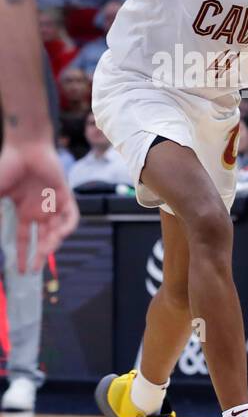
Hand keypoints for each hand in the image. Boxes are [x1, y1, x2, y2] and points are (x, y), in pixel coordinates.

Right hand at [0, 140, 78, 272]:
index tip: (20, 270)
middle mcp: (39, 209)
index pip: (24, 238)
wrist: (24, 146)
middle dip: (39, 255)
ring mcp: (53, 203)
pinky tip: (60, 234)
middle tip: (33, 269)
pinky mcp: (65, 194)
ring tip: (44, 252)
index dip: (22, 254)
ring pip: (57, 230)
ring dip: (52, 243)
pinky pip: (71, 215)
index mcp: (23, 210)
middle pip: (43, 239)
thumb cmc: (7, 165)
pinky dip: (67, 226)